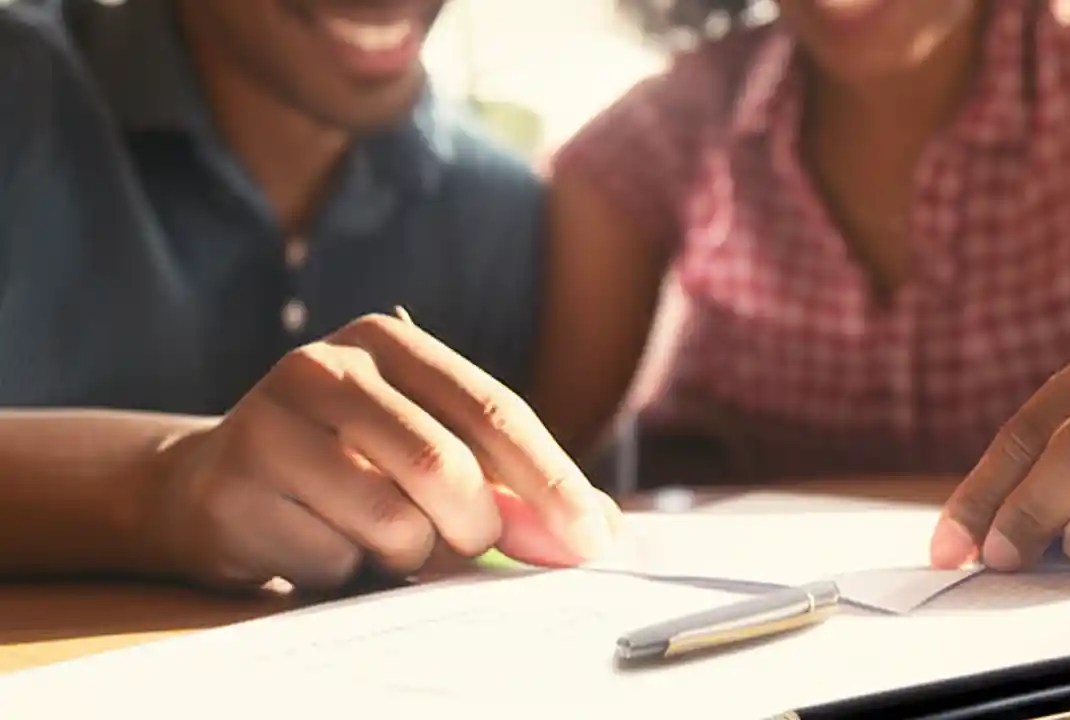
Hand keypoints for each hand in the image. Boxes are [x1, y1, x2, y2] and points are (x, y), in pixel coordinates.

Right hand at [142, 312, 620, 590]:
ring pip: (392, 520)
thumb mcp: (429, 448)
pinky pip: (331, 557)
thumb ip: (510, 482)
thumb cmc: (349, 464)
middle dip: (478, 527)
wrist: (216, 481)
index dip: (551, 479)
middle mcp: (328, 366)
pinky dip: (347, 568)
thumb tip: (598, 528)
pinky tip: (316, 538)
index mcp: (390, 342)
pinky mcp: (235, 485)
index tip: (593, 539)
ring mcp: (272, 420)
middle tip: (472, 542)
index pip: (493, 409)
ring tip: (379, 534)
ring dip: (410, 554)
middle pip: (443, 465)